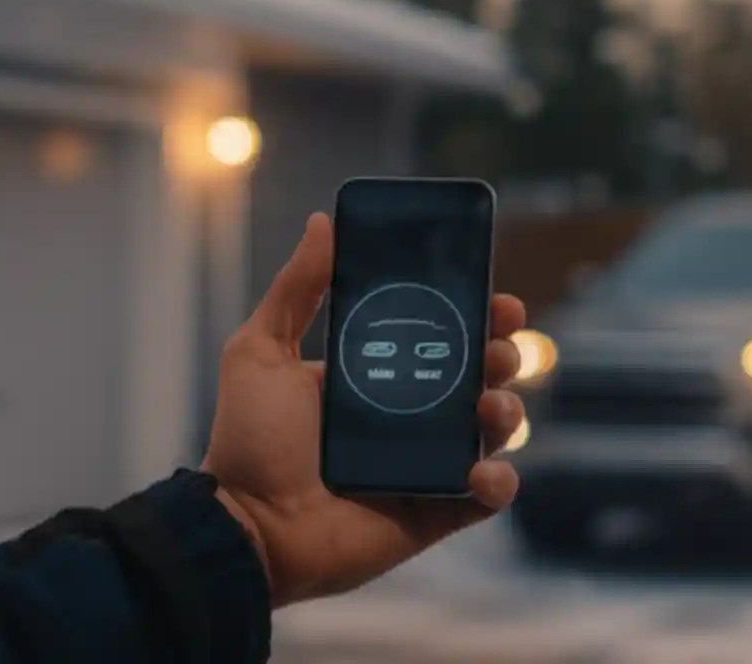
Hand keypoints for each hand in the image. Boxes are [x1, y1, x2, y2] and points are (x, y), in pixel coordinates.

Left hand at [201, 213, 524, 605]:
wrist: (245, 527)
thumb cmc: (248, 442)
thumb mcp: (259, 351)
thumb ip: (296, 289)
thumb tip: (324, 223)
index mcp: (378, 377)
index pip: (443, 336)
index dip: (477, 314)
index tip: (496, 297)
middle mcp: (410, 417)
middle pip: (480, 377)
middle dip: (503, 355)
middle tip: (497, 348)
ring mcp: (427, 466)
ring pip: (494, 430)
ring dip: (507, 411)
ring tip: (488, 404)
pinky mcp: (437, 512)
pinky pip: (488, 496)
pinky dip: (498, 482)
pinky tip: (479, 470)